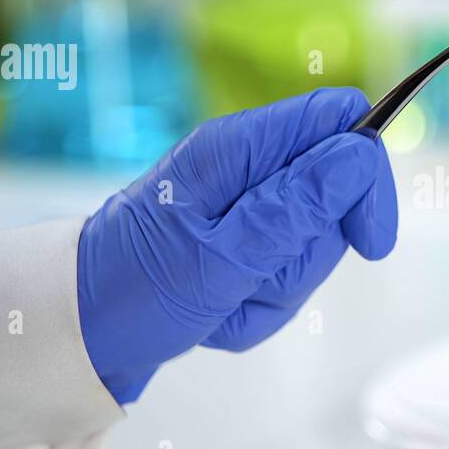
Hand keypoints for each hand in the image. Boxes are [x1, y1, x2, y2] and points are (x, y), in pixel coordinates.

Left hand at [76, 87, 396, 403]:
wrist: (80, 329)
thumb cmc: (135, 288)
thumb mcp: (222, 258)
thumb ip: (295, 208)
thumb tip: (359, 154)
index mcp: (239, 146)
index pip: (340, 119)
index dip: (367, 174)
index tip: (368, 241)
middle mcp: (247, 164)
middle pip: (336, 194)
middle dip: (311, 254)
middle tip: (259, 282)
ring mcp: (247, 204)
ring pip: (315, 242)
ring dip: (280, 287)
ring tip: (227, 301)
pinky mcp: (243, 238)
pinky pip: (287, 271)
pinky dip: (262, 303)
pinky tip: (221, 310)